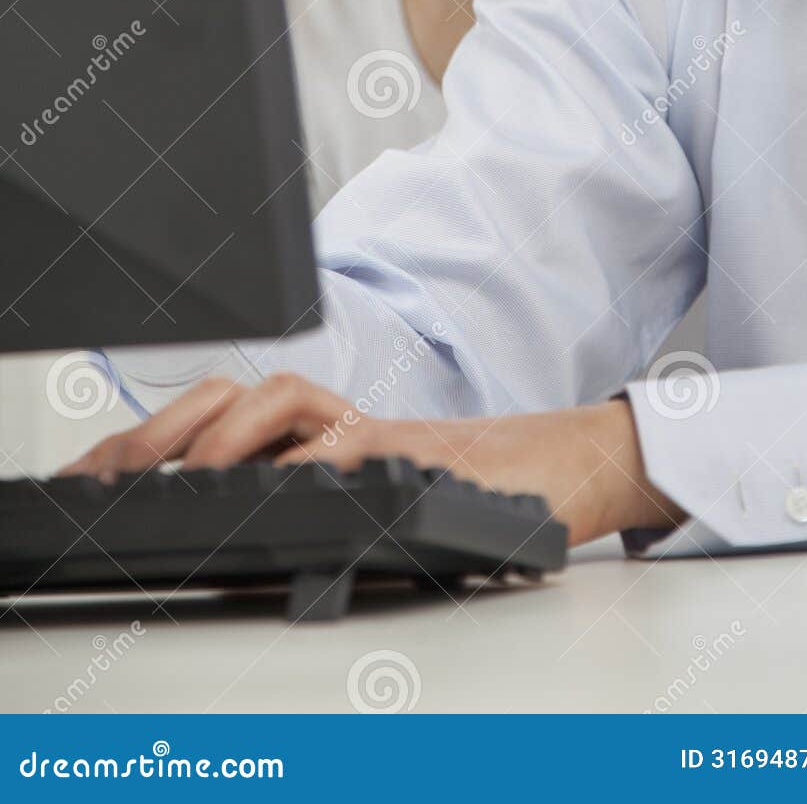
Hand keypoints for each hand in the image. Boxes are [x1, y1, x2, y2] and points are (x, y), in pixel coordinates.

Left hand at [58, 374, 686, 545]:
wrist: (565, 466)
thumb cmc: (483, 490)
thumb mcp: (388, 503)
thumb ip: (330, 503)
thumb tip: (255, 545)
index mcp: (325, 440)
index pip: (226, 419)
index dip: (159, 437)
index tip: (103, 470)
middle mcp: (340, 428)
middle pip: (235, 400)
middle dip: (165, 432)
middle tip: (116, 470)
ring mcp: (372, 434)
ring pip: (279, 403)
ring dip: (221, 435)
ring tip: (184, 470)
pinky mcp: (411, 450)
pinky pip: (346, 445)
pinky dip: (306, 457)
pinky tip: (278, 473)